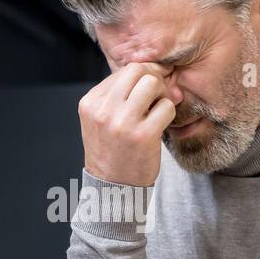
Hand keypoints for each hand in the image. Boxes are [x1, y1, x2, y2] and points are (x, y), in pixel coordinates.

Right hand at [78, 63, 176, 186]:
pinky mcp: (143, 135)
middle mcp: (103, 110)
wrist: (112, 188)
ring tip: (158, 110)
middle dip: (153, 78)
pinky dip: (169, 113)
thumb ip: (119, 96)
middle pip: (137, 70)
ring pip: (152, 83)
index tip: (150, 88)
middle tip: (159, 94)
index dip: (142, 75)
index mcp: (90, 103)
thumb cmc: (111, 152)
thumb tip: (154, 71)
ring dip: (162, 94)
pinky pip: (167, 107)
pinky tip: (161, 125)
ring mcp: (122, 122)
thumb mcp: (101, 121)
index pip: (122, 71)